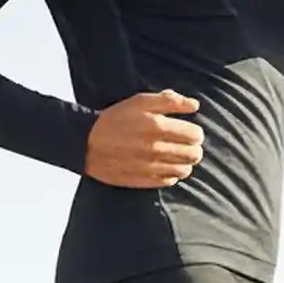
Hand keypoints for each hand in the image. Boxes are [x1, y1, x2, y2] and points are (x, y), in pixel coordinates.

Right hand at [85, 89, 204, 188]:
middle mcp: (157, 149)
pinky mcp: (144, 181)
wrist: (87, 143)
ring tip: (177, 156)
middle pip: (194, 154)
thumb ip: (170, 101)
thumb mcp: (141, 101)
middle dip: (194, 148)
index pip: (195, 135)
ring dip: (185, 162)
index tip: (189, 131)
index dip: (195, 132)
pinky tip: (165, 166)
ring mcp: (151, 167)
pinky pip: (169, 181)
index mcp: (158, 127)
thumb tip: (195, 105)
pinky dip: (172, 174)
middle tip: (186, 144)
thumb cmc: (116, 118)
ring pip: (185, 170)